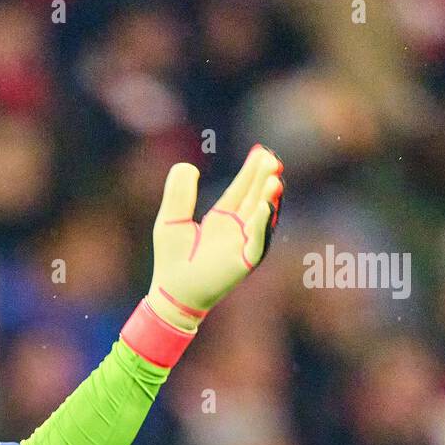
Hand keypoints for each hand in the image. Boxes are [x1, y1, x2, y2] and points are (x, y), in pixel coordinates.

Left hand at [147, 144, 282, 332]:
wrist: (172, 292)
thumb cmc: (171, 259)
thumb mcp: (171, 219)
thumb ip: (179, 193)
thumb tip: (188, 165)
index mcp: (222, 219)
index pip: (241, 190)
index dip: (251, 171)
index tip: (262, 151)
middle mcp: (236, 230)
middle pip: (254, 198)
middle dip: (264, 179)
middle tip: (272, 158)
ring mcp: (242, 245)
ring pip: (261, 216)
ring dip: (268, 197)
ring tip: (274, 177)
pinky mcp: (243, 262)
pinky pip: (257, 240)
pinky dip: (261, 223)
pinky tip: (264, 204)